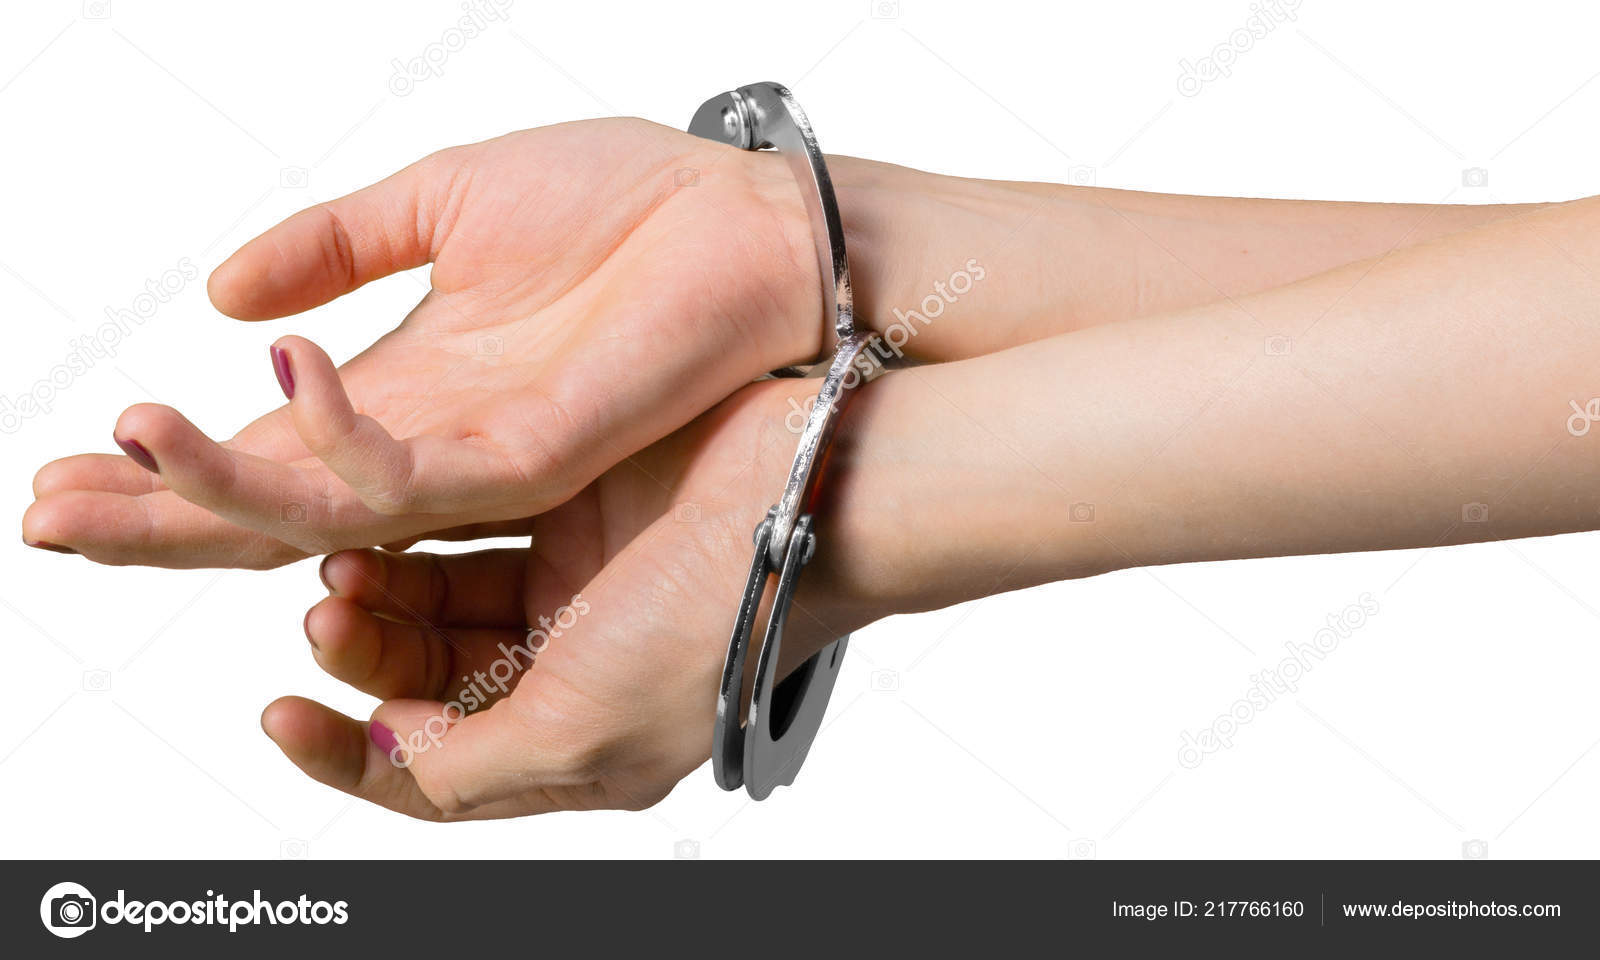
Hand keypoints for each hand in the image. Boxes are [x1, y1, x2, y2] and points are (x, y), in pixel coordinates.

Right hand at [25, 119, 827, 567]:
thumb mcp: (448, 203)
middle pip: (272, 508)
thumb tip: (223, 288)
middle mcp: (431, 442)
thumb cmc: (630, 208)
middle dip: (157, 516)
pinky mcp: (530, 454)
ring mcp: (478, 460)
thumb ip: (336, 243)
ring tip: (101, 485)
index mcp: (407, 389)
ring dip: (203, 501)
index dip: (168, 469)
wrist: (747, 222)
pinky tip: (268, 386)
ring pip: (316, 518)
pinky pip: (405, 477)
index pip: (267, 450)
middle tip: (46, 518)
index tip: (68, 468)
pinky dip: (322, 447)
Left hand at [262, 378, 854, 817]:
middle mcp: (569, 674)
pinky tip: (379, 523)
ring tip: (345, 563)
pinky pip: (470, 533)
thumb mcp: (587, 732)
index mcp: (578, 745)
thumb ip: (474, 765)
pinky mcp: (573, 518)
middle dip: (366, 659)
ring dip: (382, 593)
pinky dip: (417, 534)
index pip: (438, 770)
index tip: (282, 715)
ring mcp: (572, 593)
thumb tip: (389, 752)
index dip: (350, 752)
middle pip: (429, 683)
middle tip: (326, 613)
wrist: (806, 498)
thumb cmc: (718, 624)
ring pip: (439, 605)